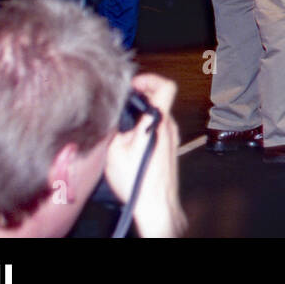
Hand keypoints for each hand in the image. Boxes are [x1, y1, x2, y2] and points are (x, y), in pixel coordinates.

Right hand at [104, 73, 186, 237]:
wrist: (156, 204)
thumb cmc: (138, 180)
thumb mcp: (114, 150)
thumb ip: (115, 126)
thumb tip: (112, 113)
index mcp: (157, 121)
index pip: (166, 86)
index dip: (149, 79)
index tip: (134, 84)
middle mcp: (169, 126)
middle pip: (159, 99)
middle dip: (141, 96)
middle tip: (123, 102)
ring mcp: (172, 137)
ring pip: (158, 115)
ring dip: (142, 113)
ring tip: (124, 123)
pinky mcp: (170, 147)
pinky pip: (159, 128)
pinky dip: (146, 127)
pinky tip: (131, 139)